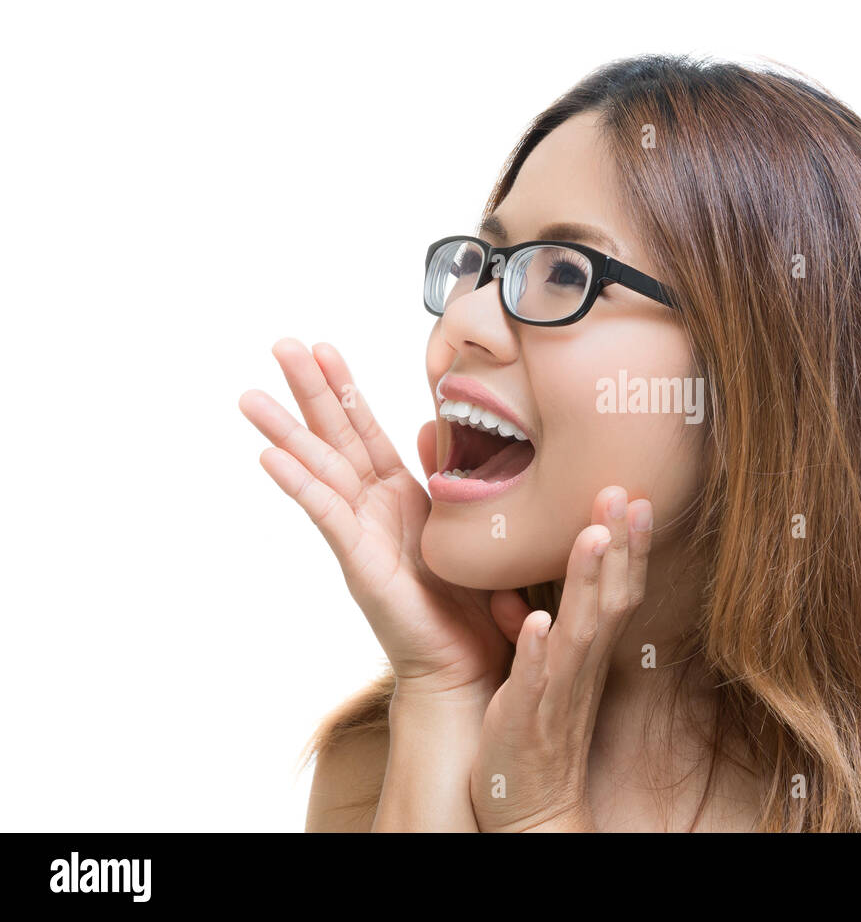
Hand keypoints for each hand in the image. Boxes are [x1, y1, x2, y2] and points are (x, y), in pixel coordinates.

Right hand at [239, 338, 509, 703]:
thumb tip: (429, 427)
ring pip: (319, 469)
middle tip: (280, 343)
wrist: (464, 663)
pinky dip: (299, 484)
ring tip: (250, 395)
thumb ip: (446, 476)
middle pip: (335, 436)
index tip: (323, 346)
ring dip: (286, 430)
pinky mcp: (359, 563)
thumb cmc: (465, 601)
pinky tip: (269, 455)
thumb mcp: (460, 524)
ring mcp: (360, 533)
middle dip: (310, 390)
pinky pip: (326, 515)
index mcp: (400, 494)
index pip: (366, 429)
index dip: (345, 388)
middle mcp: (373, 507)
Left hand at [469, 486, 652, 831]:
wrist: (531, 810)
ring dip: (588, 583)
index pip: (618, 590)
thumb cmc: (535, 735)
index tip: (636, 495)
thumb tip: (515, 596)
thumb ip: (533, 632)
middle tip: (624, 491)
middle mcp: (582, 667)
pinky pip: (535, 683)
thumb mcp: (541, 675)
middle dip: (619, 546)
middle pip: (612, 599)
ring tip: (592, 536)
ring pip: (581, 632)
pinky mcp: (525, 719)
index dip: (629, 545)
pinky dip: (537, 651)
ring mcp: (557, 692)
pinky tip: (536, 621)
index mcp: (588, 653)